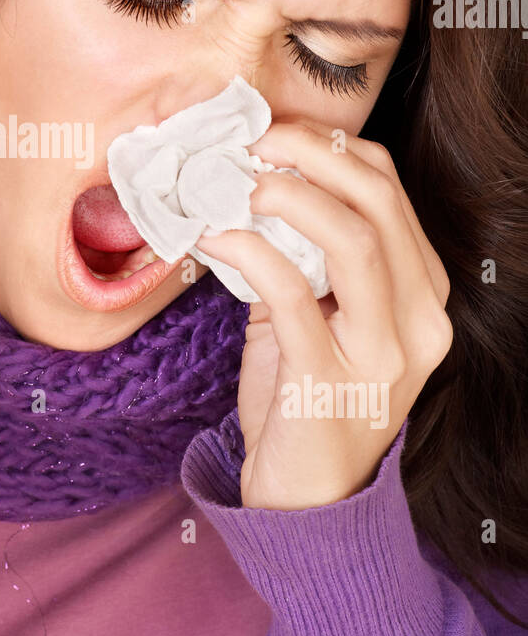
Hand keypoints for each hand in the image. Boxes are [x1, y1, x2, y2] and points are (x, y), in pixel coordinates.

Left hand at [199, 119, 452, 509]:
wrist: (307, 504)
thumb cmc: (305, 400)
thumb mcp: (319, 320)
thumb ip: (304, 259)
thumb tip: (249, 184)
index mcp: (422, 297)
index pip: (391, 193)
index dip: (333, 148)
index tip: (276, 130)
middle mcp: (419, 322)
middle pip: (380, 205)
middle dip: (312, 155)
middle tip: (254, 139)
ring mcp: (382, 358)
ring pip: (355, 243)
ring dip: (289, 196)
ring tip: (237, 182)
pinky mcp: (330, 385)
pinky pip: (291, 296)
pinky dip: (249, 252)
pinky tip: (213, 237)